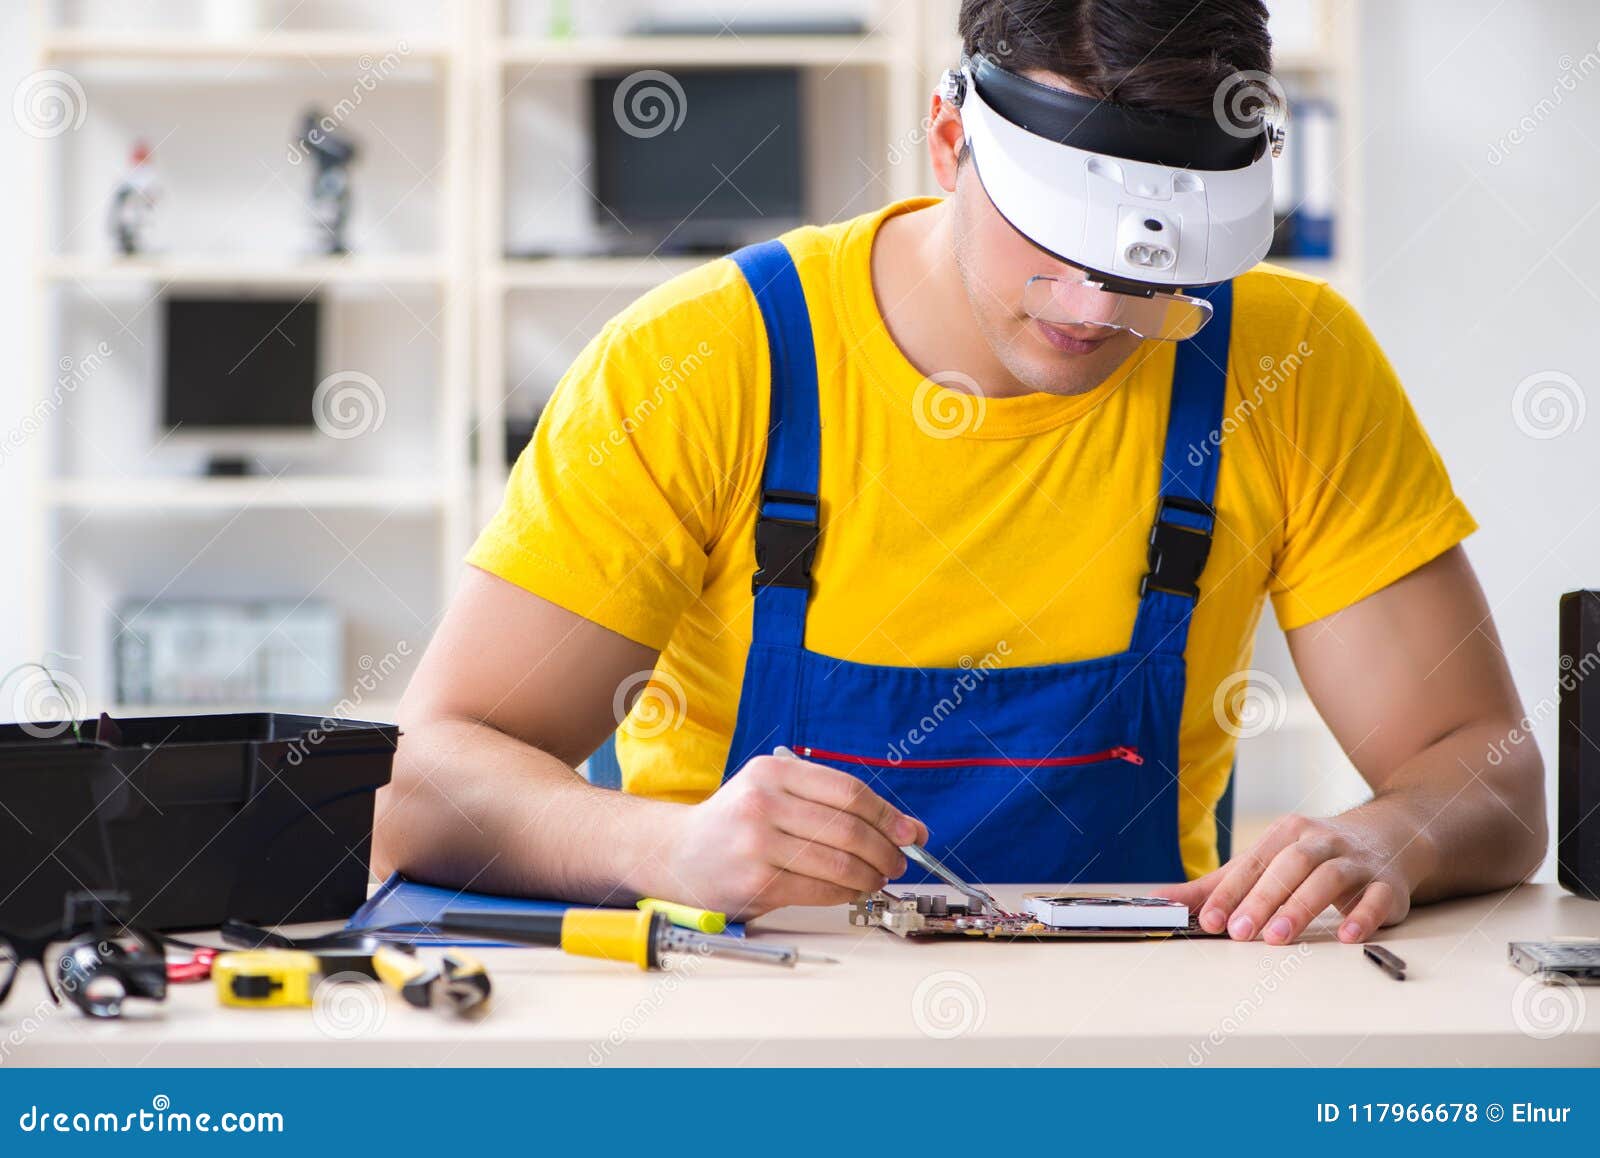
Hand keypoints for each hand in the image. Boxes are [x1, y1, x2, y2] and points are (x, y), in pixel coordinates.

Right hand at [655, 752, 927, 919]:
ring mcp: (757, 843)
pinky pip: (820, 890)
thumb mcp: (775, 794)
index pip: (849, 792)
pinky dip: (847, 893)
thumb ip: (833, 804)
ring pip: (840, 862)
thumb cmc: (735, 824)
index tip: (910, 833)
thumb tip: (906, 827)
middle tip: (897, 861)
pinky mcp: (756, 881)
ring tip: (877, 879)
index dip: (888, 815)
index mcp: (773, 772)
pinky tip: (852, 891)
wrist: (676, 855)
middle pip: (849, 828)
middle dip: (886, 850)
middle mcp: (763, 802)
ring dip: (870, 875)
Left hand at [1152, 813, 1417, 944]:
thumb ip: (1218, 885)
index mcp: (1286, 833)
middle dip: (1262, 899)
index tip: (1210, 921)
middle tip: (1240, 933)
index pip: (1253, 862)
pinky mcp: (1387, 884)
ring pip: (1328, 878)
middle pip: (1289, 866)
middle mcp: (1321, 841)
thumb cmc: (1312, 855)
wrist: (1387, 837)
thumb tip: (1163, 900)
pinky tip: (1346, 936)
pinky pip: (1376, 898)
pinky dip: (1362, 916)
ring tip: (1279, 938)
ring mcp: (1356, 861)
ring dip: (1302, 907)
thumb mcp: (1265, 862)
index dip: (1230, 892)